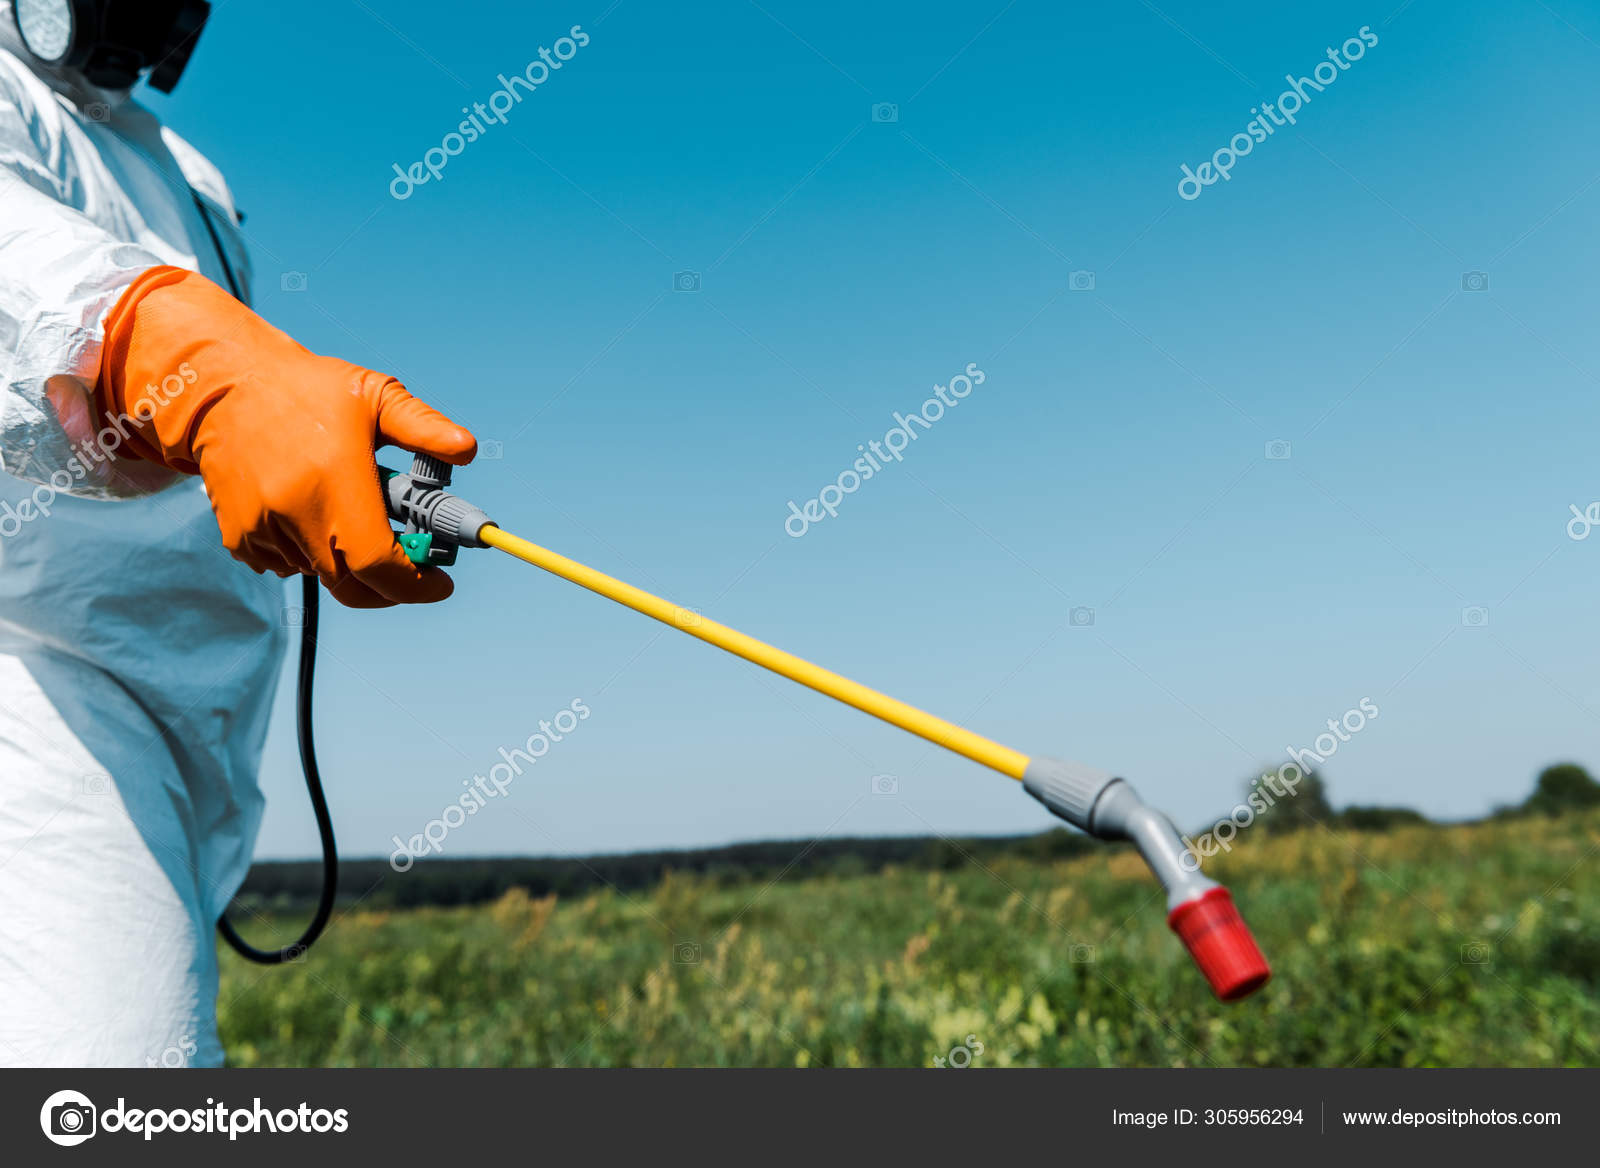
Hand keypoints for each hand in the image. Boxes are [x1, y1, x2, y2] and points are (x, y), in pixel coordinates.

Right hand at [97, 267, 475, 606]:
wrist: (222, 387)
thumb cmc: (309, 390)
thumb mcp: (374, 395)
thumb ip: (423, 427)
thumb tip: (467, 450)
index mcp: (335, 480)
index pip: (378, 563)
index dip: (415, 585)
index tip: (441, 584)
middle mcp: (295, 512)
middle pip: (353, 585)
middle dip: (390, 585)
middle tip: (413, 567)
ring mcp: (262, 529)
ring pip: (323, 575)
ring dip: (348, 562)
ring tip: (352, 511)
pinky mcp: (239, 538)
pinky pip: (289, 567)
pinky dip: (313, 554)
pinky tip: (313, 512)